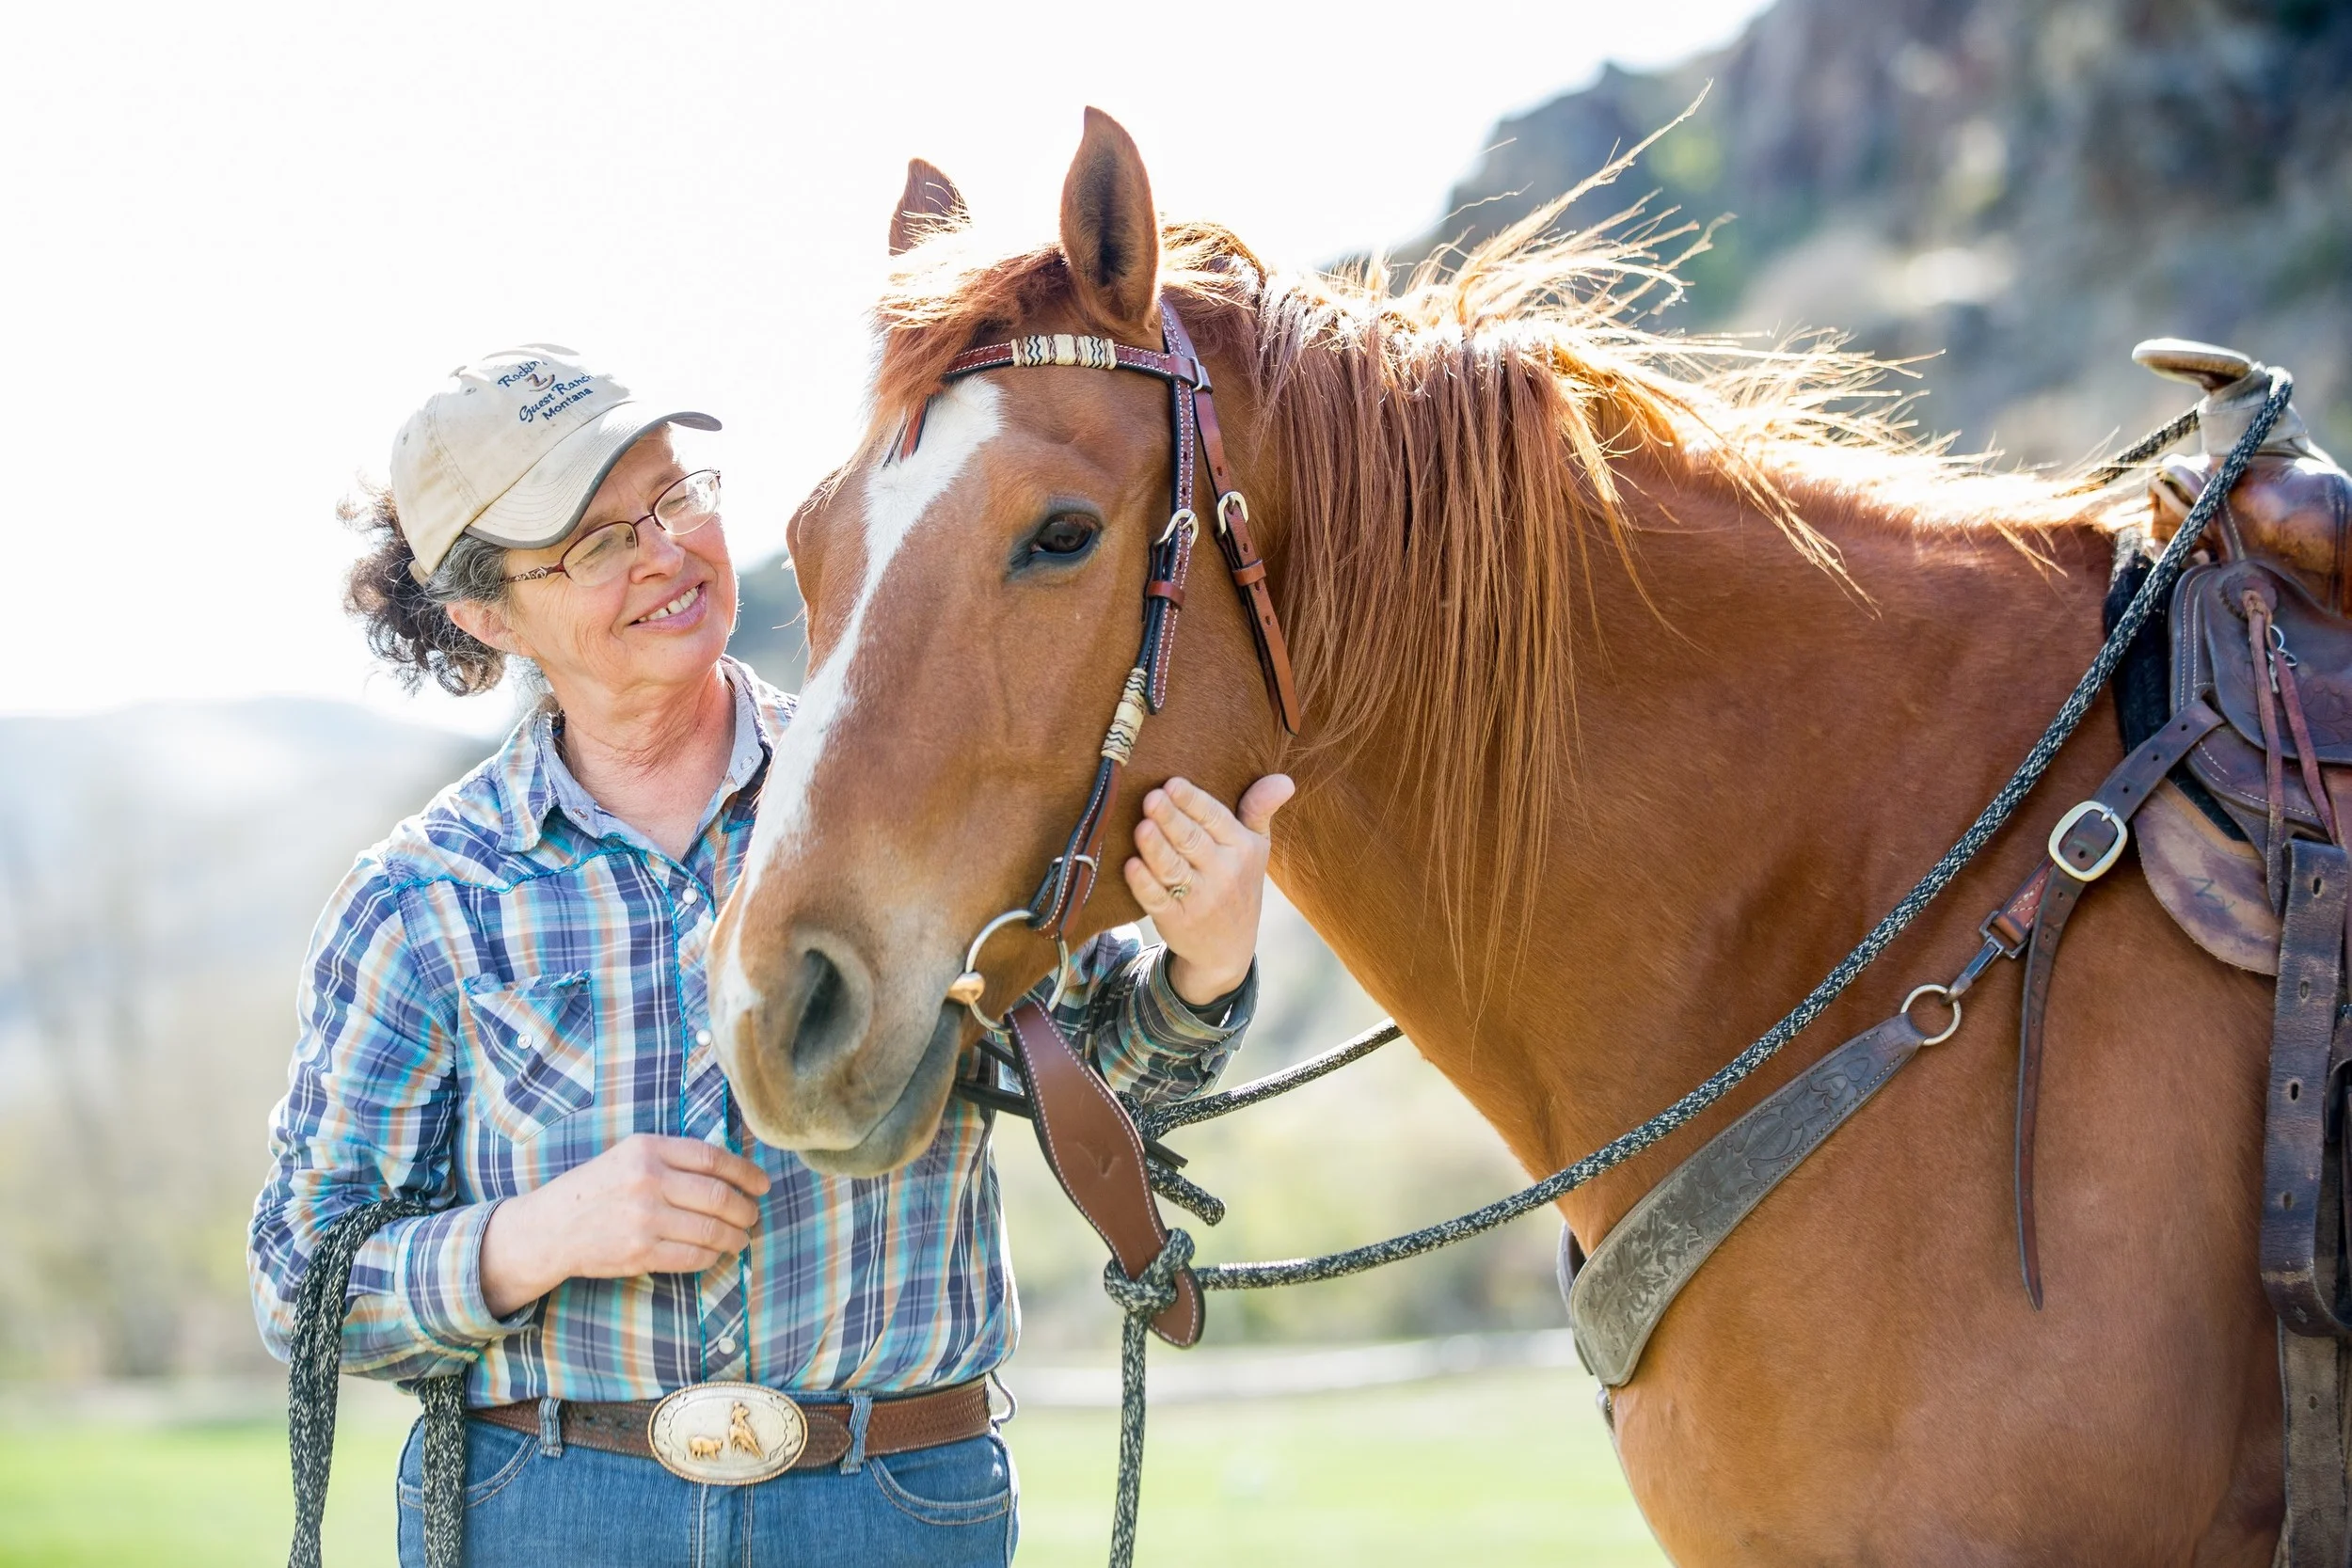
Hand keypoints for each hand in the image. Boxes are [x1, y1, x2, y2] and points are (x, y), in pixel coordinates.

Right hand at [479, 1133, 770, 1316]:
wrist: (552, 1227)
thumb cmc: (597, 1188)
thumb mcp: (630, 1154)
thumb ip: (674, 1156)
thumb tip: (732, 1168)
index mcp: (648, 1149)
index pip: (712, 1158)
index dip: (746, 1172)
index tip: (762, 1184)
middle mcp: (648, 1180)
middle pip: (718, 1196)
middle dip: (745, 1209)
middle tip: (753, 1216)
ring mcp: (644, 1218)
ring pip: (711, 1229)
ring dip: (734, 1237)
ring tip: (740, 1238)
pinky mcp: (640, 1252)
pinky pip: (693, 1256)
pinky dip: (711, 1256)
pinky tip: (714, 1253)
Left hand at [1124, 774, 1294, 1006]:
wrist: (1229, 949)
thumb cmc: (1238, 884)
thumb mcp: (1257, 848)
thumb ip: (1260, 810)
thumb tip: (1284, 779)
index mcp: (1241, 849)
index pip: (1216, 819)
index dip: (1194, 801)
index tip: (1173, 783)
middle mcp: (1223, 874)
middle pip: (1192, 841)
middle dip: (1171, 818)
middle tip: (1152, 797)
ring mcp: (1199, 899)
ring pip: (1174, 869)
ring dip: (1156, 848)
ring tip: (1142, 827)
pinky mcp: (1176, 920)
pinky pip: (1158, 899)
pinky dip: (1144, 884)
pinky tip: (1131, 865)